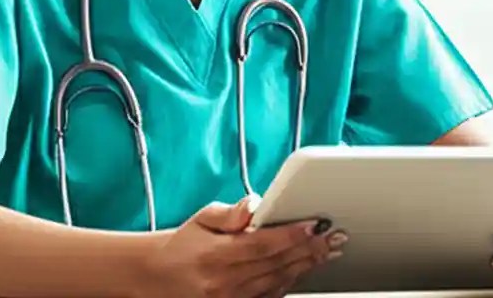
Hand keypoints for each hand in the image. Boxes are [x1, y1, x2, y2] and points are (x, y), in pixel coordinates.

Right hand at [143, 197, 346, 297]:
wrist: (158, 277)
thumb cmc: (183, 246)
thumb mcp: (201, 219)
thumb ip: (230, 213)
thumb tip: (253, 204)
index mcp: (215, 256)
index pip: (262, 245)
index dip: (291, 235)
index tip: (313, 224)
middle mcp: (224, 283)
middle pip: (276, 265)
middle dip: (309, 249)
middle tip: (333, 236)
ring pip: (278, 282)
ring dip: (306, 266)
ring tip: (328, 250)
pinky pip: (271, 297)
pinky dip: (290, 281)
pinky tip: (305, 268)